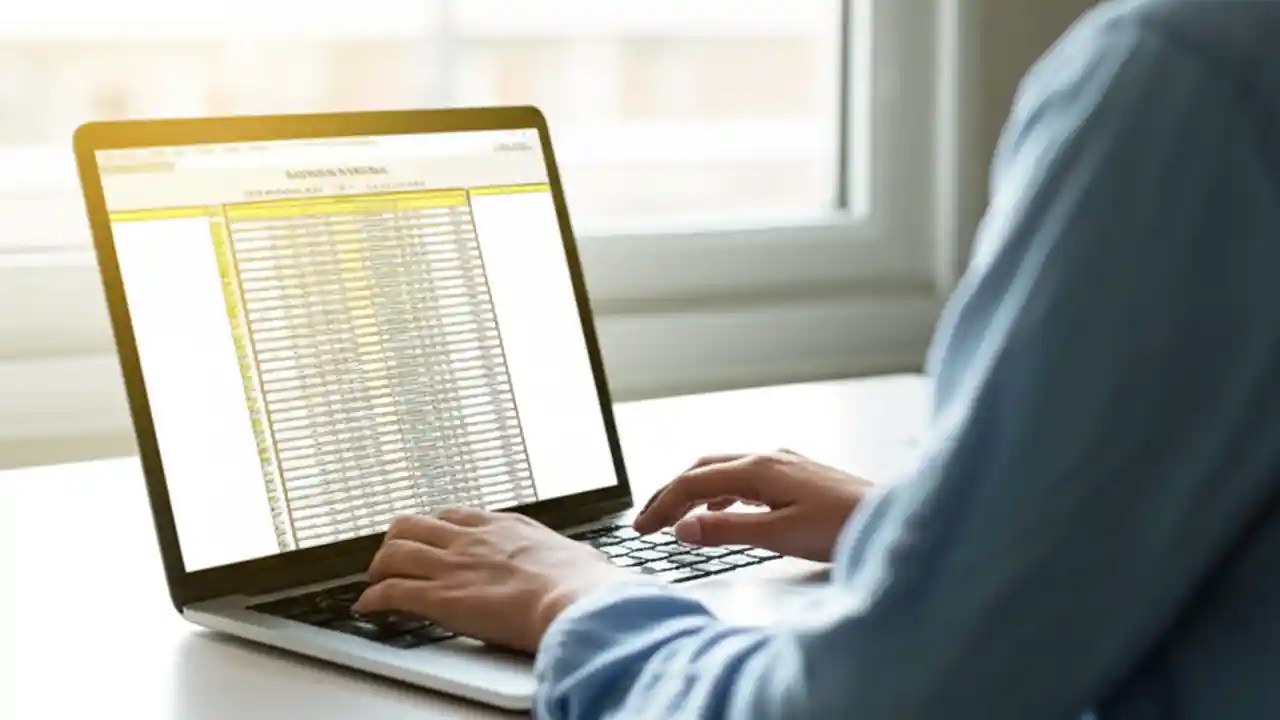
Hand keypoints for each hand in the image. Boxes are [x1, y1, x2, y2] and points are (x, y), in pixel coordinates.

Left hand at [353, 509, 627, 652]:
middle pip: (414, 524)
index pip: (455, 515)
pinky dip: (372, 599)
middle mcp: (472, 539)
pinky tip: (366, 606)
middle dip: (397, 539)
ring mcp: (453, 565)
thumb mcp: (579, 556)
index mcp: (505, 526)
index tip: (431, 537)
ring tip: (374, 579)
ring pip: (395, 552)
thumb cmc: (583, 584)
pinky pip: (391, 592)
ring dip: (379, 566)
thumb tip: (589, 565)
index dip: (436, 527)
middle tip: (392, 556)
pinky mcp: (439, 597)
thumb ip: (570, 558)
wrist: (574, 600)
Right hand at [633, 450, 871, 560]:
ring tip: (675, 518)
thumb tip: (682, 529)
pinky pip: (744, 479)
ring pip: (723, 471)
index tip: (640, 529)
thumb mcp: (778, 535)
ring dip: (694, 493)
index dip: (662, 505)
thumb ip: (727, 531)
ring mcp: (783, 464)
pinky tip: (721, 512)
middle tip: (646, 521)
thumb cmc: (844, 527)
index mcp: (758, 469)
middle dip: (670, 493)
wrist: (892, 518)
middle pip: (702, 469)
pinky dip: (720, 494)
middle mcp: (767, 458)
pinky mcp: (796, 476)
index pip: (693, 483)